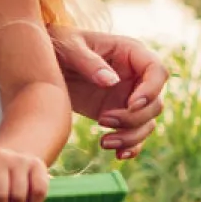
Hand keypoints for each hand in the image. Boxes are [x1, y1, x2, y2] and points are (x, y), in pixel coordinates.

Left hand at [57, 30, 168, 158]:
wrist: (42, 64)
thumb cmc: (58, 46)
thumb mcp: (69, 48)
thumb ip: (89, 62)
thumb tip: (111, 81)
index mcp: (131, 53)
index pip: (157, 71)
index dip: (151, 90)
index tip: (131, 104)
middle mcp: (136, 76)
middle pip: (155, 103)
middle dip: (133, 117)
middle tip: (102, 120)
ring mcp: (129, 97)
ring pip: (147, 122)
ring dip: (131, 136)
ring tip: (104, 142)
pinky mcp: (119, 114)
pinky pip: (135, 134)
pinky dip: (131, 146)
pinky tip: (118, 154)